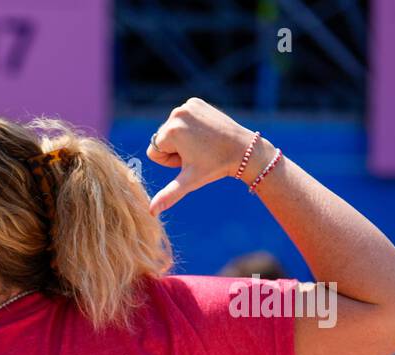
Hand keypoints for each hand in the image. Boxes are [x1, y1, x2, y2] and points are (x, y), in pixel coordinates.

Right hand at [146, 98, 266, 215]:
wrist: (243, 149)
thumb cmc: (215, 166)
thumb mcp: (189, 181)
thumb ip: (168, 195)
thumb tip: (151, 213)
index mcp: (171, 131)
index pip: (153, 151)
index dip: (169, 161)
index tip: (189, 160)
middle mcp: (177, 114)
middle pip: (161, 140)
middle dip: (175, 149)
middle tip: (198, 153)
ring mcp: (187, 105)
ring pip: (171, 129)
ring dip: (182, 139)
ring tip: (201, 144)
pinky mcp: (195, 102)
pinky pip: (181, 119)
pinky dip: (189, 127)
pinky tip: (204, 133)